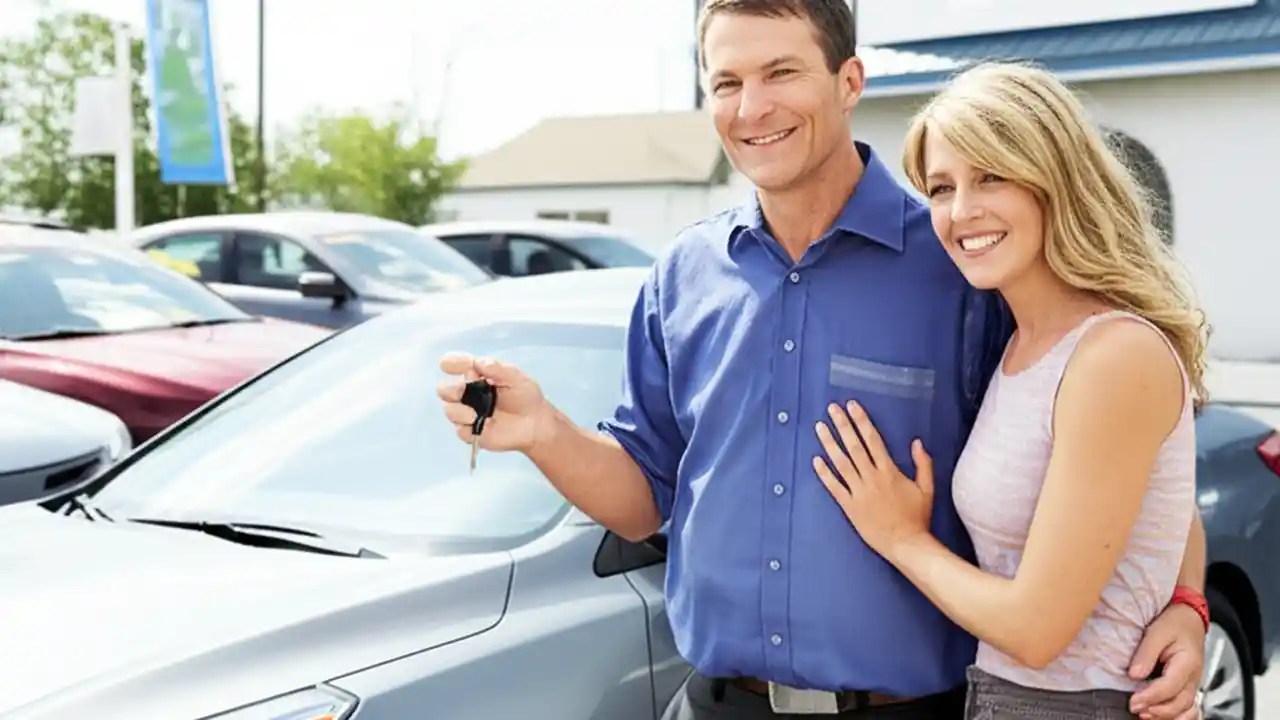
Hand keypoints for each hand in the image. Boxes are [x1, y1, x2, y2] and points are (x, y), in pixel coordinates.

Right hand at [437, 353, 552, 453]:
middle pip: (444, 389)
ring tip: (475, 414)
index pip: (456, 365)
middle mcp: (468, 393)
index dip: (449, 363)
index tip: (446, 365)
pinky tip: (484, 425)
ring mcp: (468, 413)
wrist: (535, 424)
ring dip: (459, 411)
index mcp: (477, 375)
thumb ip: (497, 368)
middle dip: (450, 389)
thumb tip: (478, 362)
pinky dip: (468, 427)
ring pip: (449, 410)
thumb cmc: (525, 396)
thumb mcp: (516, 377)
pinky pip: (460, 431)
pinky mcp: (472, 432)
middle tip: (463, 390)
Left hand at [812, 401, 933, 559]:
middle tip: (832, 408)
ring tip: (819, 427)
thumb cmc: (917, 517)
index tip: (852, 406)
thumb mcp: (927, 489)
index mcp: (889, 471)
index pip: (872, 440)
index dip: (862, 421)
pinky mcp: (849, 507)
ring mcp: (858, 492)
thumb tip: (917, 441)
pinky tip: (815, 460)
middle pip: (854, 446)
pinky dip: (824, 474)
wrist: (906, 544)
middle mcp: (871, 478)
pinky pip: (834, 487)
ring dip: (829, 444)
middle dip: (842, 425)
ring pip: (840, 463)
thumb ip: (923, 464)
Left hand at [1127, 603, 1206, 719]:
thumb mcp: (1157, 631)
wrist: (1189, 618)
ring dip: (1167, 716)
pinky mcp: (1188, 686)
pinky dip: (1178, 716)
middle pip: (1180, 703)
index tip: (1133, 701)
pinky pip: (1189, 708)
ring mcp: (1193, 683)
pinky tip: (1160, 716)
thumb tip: (1134, 674)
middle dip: (1157, 711)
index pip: (1170, 686)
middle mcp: (1193, 677)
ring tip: (1145, 715)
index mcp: (1188, 662)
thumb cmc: (1174, 623)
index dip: (1150, 697)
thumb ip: (1146, 653)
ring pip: (1186, 710)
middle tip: (1134, 708)